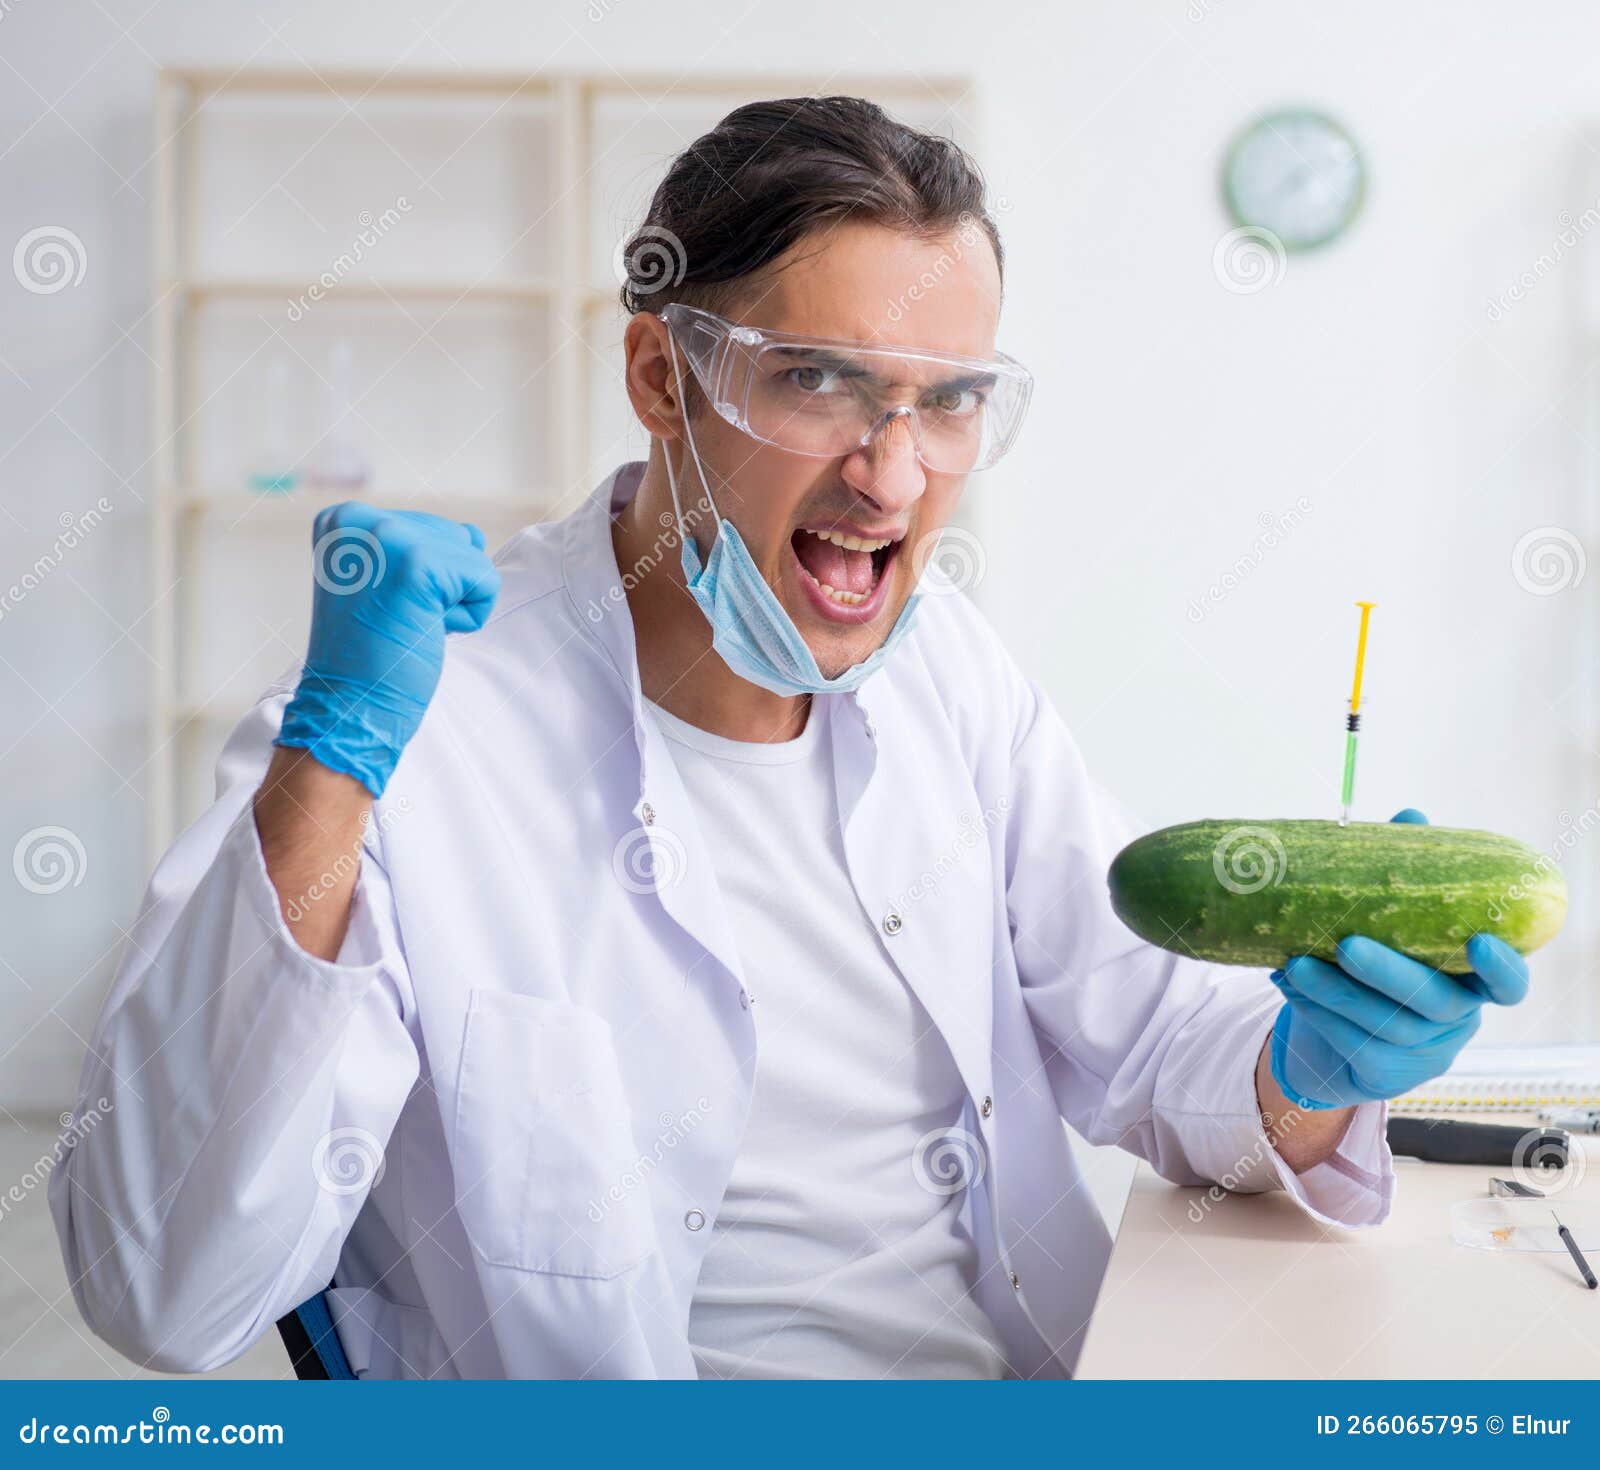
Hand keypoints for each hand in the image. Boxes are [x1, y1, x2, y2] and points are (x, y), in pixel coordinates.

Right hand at [275, 503, 499, 797]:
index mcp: (345, 519)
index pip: (431, 530)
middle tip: (395, 620)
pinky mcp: (419, 562)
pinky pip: (486, 581)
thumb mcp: (391, 584)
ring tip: (407, 625)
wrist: (347, 708)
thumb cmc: (371, 654)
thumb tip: (474, 534)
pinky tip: (423, 632)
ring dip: (453, 603)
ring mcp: (387, 535)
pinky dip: (467, 618)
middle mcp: (359, 518)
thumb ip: (428, 548)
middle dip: (441, 589)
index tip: (383, 609)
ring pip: (474, 557)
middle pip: (455, 538)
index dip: (423, 581)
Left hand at [1267, 807, 1529, 1109]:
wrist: (1335, 1035)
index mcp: (1468, 980)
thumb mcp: (1389, 921)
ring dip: (1335, 991)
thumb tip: (1411, 817)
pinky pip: (1348, 1043)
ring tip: (1294, 962)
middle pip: (1434, 1001)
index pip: (1507, 985)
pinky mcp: (1381, 1073)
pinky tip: (1288, 983)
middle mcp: (1453, 1018)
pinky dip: (1314, 1011)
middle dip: (1390, 973)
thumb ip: (1405, 876)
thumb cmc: (1374, 966)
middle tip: (1347, 945)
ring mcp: (1420, 1051)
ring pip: (1382, 1025)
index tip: (1481, 941)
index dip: (1502, 968)